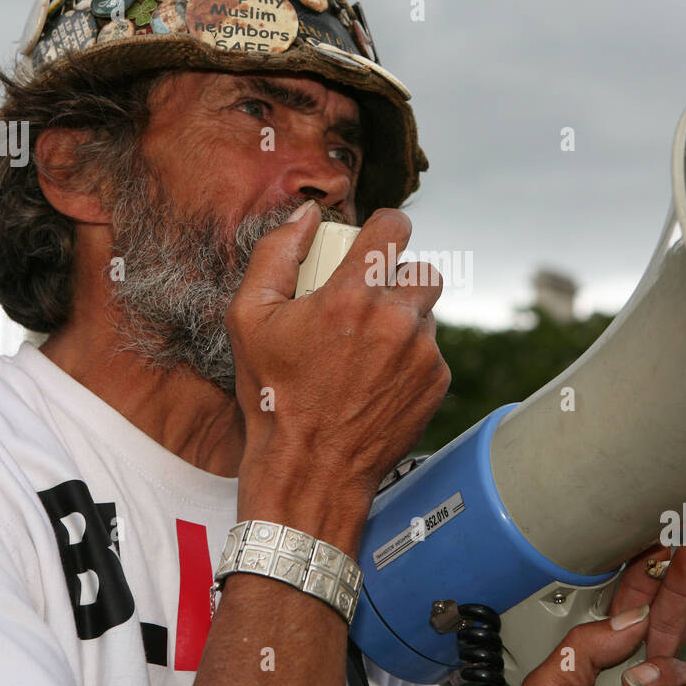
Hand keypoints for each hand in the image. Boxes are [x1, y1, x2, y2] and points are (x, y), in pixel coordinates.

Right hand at [225, 202, 450, 548]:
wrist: (310, 470)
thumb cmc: (274, 396)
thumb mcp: (248, 320)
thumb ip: (274, 254)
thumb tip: (306, 216)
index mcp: (350, 296)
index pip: (394, 227)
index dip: (386, 227)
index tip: (378, 240)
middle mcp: (395, 321)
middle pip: (423, 270)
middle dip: (399, 280)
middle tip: (369, 304)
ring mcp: (422, 353)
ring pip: (427, 313)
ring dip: (405, 321)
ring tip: (367, 350)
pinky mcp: (436, 382)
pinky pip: (432, 352)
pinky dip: (410, 358)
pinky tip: (377, 380)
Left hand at [518, 544, 685, 685]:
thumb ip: (577, 649)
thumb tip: (630, 622)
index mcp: (596, 664)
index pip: (625, 610)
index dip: (640, 576)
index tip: (652, 543)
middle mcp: (633, 678)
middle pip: (664, 620)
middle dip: (679, 582)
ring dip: (670, 669)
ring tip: (640, 685)